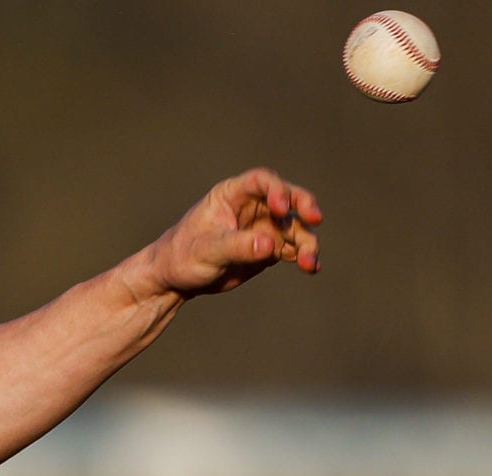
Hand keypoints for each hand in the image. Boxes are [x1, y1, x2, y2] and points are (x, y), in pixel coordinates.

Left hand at [139, 168, 322, 298]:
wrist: (176, 279)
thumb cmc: (182, 256)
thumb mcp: (206, 251)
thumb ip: (236, 246)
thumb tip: (269, 246)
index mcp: (232, 194)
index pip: (261, 181)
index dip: (277, 190)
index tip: (282, 208)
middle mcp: (252, 206)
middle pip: (287, 198)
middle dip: (303, 206)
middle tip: (315, 218)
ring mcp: (262, 227)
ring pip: (294, 227)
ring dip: (306, 241)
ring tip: (308, 262)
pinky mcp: (268, 248)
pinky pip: (292, 248)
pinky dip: (302, 256)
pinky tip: (310, 267)